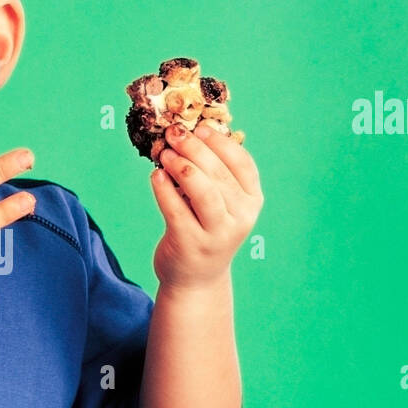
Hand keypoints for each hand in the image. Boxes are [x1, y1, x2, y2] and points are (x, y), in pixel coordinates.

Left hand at [149, 123, 263, 292]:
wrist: (196, 278)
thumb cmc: (206, 230)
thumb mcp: (221, 204)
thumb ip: (214, 174)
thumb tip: (192, 133)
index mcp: (253, 202)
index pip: (242, 164)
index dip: (220, 142)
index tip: (199, 128)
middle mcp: (240, 218)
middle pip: (219, 174)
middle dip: (194, 149)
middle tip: (173, 133)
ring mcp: (217, 234)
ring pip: (202, 191)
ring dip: (181, 166)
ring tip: (163, 153)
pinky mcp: (191, 244)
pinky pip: (176, 210)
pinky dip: (164, 189)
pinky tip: (155, 176)